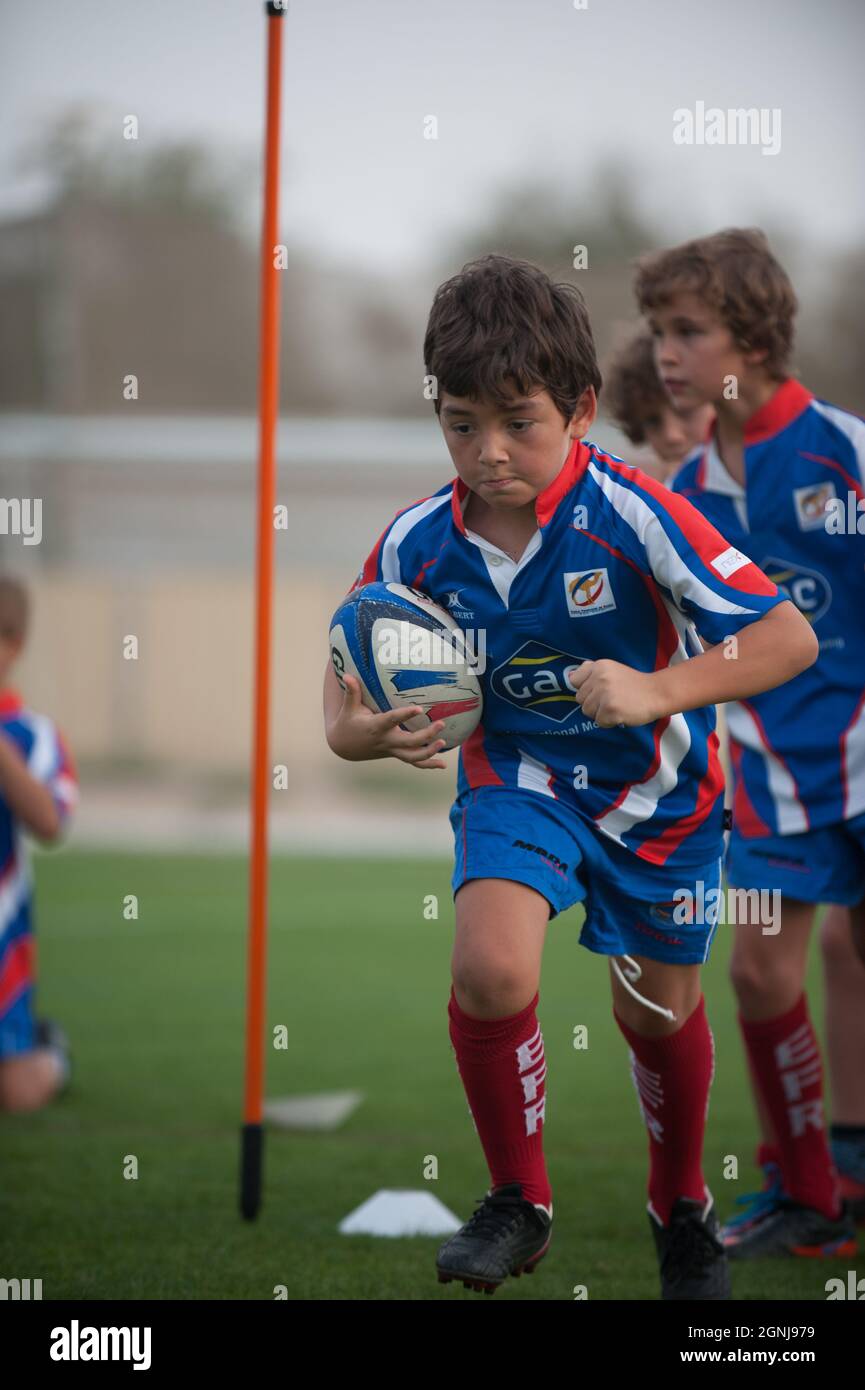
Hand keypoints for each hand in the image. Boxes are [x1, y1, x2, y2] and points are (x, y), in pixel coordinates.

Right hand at [331, 674, 447, 768]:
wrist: (345, 747)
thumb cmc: (348, 723)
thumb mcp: (348, 708)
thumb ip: (352, 692)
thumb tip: (346, 676)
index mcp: (376, 727)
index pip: (392, 721)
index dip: (405, 715)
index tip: (419, 708)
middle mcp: (386, 741)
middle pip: (409, 742)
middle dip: (426, 735)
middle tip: (441, 724)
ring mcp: (391, 750)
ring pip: (412, 757)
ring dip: (429, 752)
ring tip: (444, 743)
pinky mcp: (395, 754)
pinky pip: (413, 762)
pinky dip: (428, 764)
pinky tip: (442, 764)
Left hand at [567, 660, 660, 727]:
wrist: (657, 693)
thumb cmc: (633, 684)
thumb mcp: (612, 669)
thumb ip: (592, 671)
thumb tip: (570, 676)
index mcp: (599, 666)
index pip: (575, 681)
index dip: (586, 689)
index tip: (599, 690)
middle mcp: (600, 678)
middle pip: (580, 699)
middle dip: (593, 703)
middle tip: (612, 699)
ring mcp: (605, 694)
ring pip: (587, 711)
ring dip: (600, 713)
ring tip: (617, 706)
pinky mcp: (610, 710)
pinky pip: (599, 722)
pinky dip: (609, 721)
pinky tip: (621, 713)